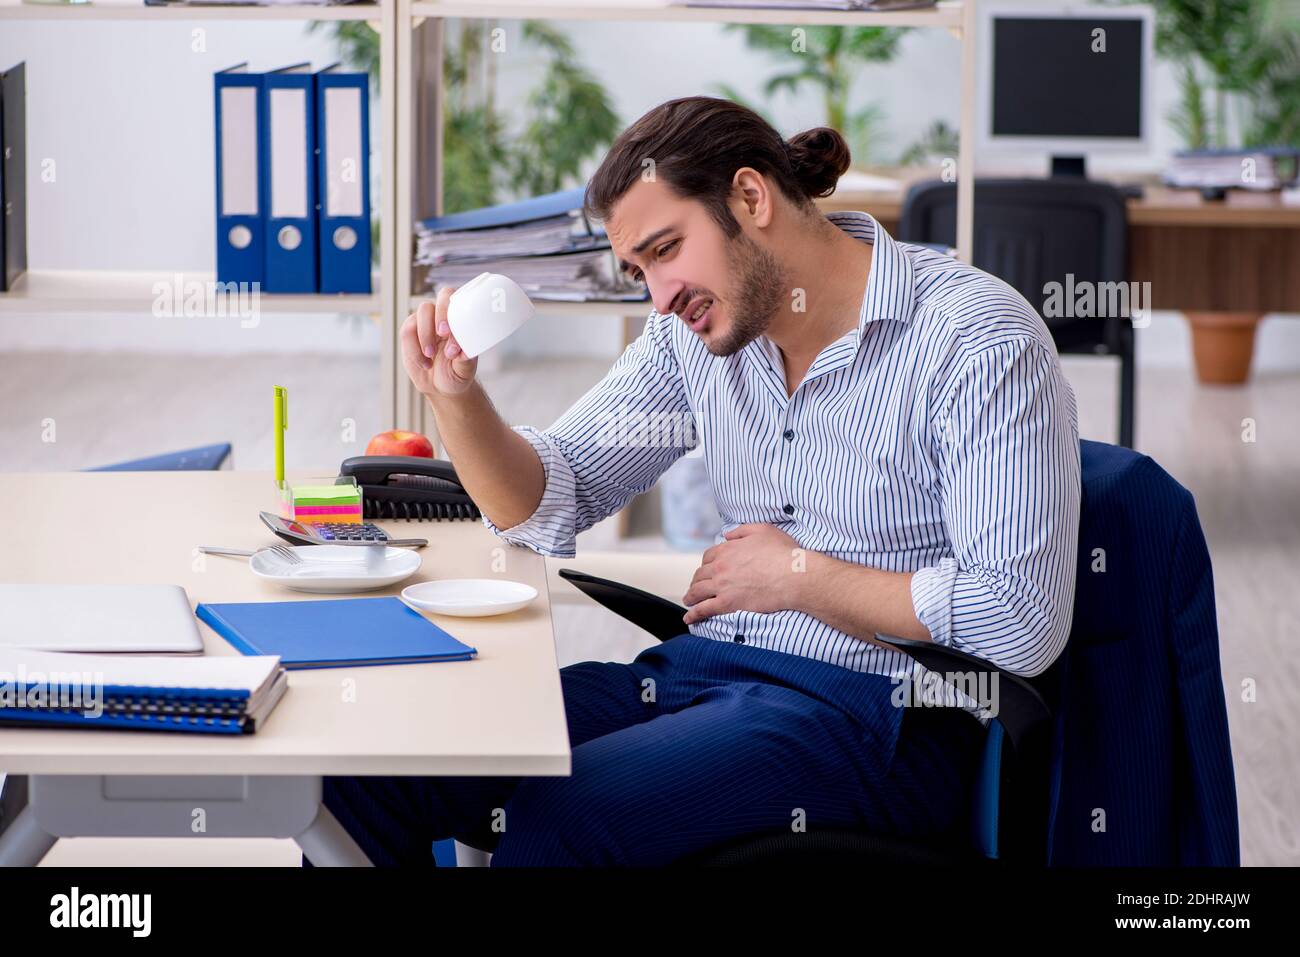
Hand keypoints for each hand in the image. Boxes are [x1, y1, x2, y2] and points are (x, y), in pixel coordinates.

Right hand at [400, 287, 478, 397]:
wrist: (441, 385)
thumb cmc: (457, 372)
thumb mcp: (465, 369)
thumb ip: (465, 358)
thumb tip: (461, 350)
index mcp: (457, 318)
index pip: (451, 299)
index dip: (447, 310)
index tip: (448, 331)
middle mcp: (439, 316)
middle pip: (430, 304)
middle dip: (435, 317)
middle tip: (441, 335)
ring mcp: (423, 323)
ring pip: (418, 316)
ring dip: (424, 336)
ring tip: (431, 357)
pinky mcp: (410, 333)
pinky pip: (407, 333)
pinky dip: (415, 350)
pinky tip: (425, 363)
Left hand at [682, 523, 807, 624]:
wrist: (793, 576)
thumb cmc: (783, 553)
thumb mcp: (763, 530)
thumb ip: (741, 531)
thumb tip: (728, 535)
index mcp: (727, 549)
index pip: (708, 557)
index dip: (707, 564)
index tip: (707, 570)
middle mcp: (720, 567)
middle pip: (700, 574)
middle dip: (696, 580)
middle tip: (696, 586)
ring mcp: (722, 586)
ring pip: (697, 591)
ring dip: (690, 596)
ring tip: (688, 601)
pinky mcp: (727, 604)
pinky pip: (704, 609)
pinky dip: (693, 614)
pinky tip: (689, 619)